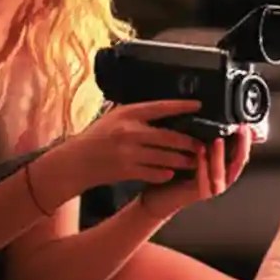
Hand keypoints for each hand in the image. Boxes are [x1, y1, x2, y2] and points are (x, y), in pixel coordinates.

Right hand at [69, 99, 203, 185]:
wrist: (76, 161)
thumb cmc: (96, 137)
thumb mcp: (114, 116)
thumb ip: (136, 113)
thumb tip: (162, 108)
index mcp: (128, 114)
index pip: (161, 107)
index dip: (182, 107)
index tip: (198, 106)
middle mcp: (130, 131)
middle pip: (168, 136)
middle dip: (189, 142)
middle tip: (203, 144)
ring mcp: (129, 152)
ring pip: (165, 157)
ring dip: (183, 160)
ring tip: (196, 161)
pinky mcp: (127, 171)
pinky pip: (154, 173)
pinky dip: (165, 174)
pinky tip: (173, 173)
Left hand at [138, 125, 254, 219]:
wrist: (158, 197)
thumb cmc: (175, 172)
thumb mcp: (193, 152)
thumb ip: (205, 140)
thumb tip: (212, 117)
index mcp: (223, 167)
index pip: (241, 152)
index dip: (247, 139)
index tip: (246, 124)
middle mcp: (221, 178)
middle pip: (239, 162)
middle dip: (242, 145)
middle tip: (241, 128)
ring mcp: (212, 188)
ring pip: (223, 172)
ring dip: (221, 154)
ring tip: (219, 138)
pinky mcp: (198, 194)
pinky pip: (204, 181)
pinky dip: (203, 165)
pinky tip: (200, 151)